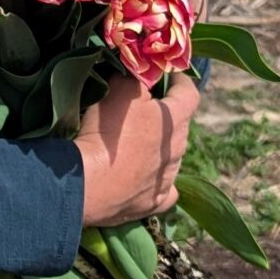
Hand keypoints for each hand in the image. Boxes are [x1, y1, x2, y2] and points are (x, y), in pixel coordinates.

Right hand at [75, 68, 200, 227]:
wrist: (90, 182)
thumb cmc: (108, 131)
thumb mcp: (121, 90)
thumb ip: (136, 79)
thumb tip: (139, 76)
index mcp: (176, 120)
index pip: (189, 93)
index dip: (180, 81)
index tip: (167, 76)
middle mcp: (179, 149)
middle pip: (179, 126)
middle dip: (165, 115)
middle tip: (142, 109)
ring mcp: (168, 178)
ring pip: (172, 157)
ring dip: (159, 148)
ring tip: (135, 145)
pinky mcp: (155, 202)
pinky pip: (164, 189)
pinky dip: (157, 182)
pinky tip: (145, 179)